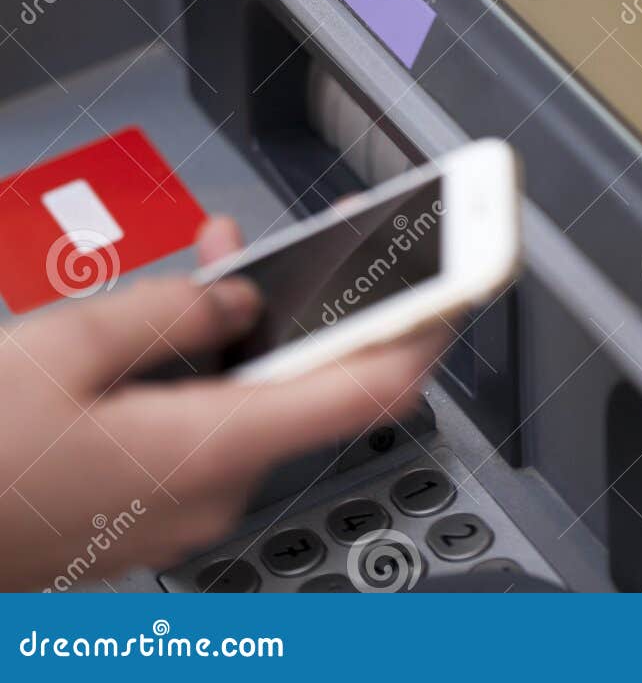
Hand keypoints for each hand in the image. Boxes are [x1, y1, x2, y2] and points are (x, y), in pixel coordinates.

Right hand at [0, 216, 444, 589]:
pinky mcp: (151, 511)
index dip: (427, 329)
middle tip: (323, 231)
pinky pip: (205, 428)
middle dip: (316, 298)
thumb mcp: (74, 344)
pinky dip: (208, 372)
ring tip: (218, 256)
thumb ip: (175, 309)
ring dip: (248, 328)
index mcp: (212, 446)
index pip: (365, 389)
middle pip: (303, 380)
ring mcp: (181, 510)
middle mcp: (214, 491)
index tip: (467, 281)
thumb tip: (241, 298)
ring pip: (249, 397)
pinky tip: (172, 327)